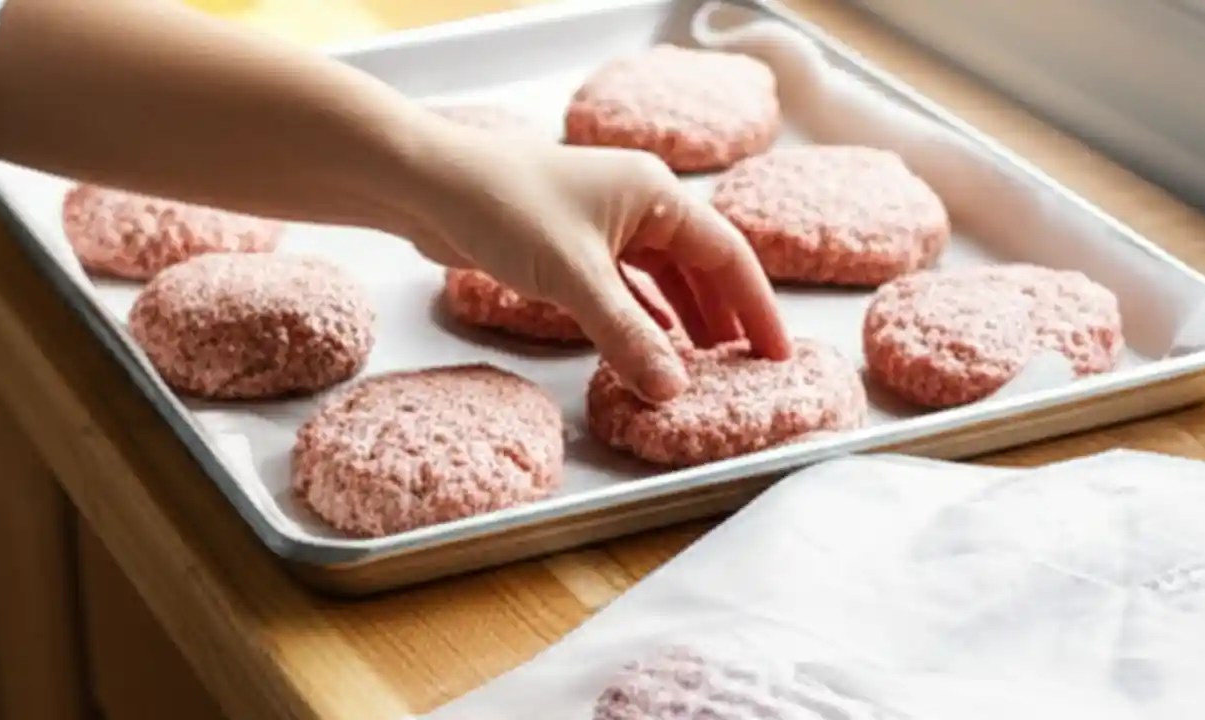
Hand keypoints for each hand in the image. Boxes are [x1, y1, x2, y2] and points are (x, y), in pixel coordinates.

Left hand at [411, 131, 790, 402]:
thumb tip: (671, 390)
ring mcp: (605, 223)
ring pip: (661, 276)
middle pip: (700, 266)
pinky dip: (641, 315)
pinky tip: (651, 344)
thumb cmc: (505, 208)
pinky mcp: (572, 244)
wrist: (429, 185)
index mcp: (656, 194)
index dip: (756, 306)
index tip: (775, 353)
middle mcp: (638, 204)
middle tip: (744, 369)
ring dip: (683, 320)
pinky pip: (625, 284)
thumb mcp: (575, 277)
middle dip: (723, 316)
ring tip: (703, 366)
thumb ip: (626, 335)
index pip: (727, 254)